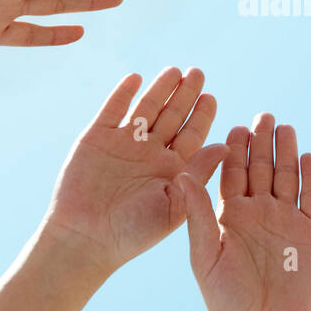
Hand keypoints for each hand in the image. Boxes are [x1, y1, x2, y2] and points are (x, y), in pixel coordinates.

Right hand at [42, 67, 226, 275]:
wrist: (85, 239)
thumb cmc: (133, 232)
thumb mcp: (175, 206)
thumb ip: (199, 174)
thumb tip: (225, 148)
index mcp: (172, 169)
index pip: (192, 135)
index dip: (201, 116)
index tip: (211, 97)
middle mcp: (150, 153)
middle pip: (172, 116)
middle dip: (185, 95)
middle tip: (198, 73)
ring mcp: (123, 143)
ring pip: (146, 108)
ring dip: (159, 89)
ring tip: (174, 71)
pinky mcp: (96, 138)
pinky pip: (112, 110)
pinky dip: (123, 94)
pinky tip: (136, 78)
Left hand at [171, 114, 310, 310]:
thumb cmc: (227, 300)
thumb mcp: (204, 255)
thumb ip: (197, 214)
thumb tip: (182, 175)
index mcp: (231, 214)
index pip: (233, 173)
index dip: (235, 149)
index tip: (234, 126)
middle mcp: (259, 211)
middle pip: (262, 168)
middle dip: (263, 142)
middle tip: (264, 115)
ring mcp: (287, 219)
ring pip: (288, 176)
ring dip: (287, 152)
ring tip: (286, 127)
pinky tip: (310, 157)